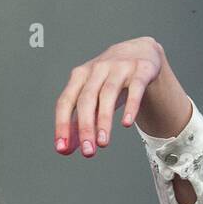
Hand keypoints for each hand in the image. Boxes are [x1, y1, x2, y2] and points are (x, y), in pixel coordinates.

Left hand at [54, 36, 178, 157]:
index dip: (62, 125)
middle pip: (86, 99)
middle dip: (85, 127)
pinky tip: (126, 123)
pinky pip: (135, 88)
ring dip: (104, 120)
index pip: (66, 101)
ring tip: (103, 143)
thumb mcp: (93, 98)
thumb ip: (78, 122)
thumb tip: (64, 150)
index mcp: (80, 76)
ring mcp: (119, 67)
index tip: (62, 148)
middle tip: (88, 152)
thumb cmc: (110, 81)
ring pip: (108, 94)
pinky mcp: (141, 69)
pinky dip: (131, 106)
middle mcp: (97, 69)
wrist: (141, 51)